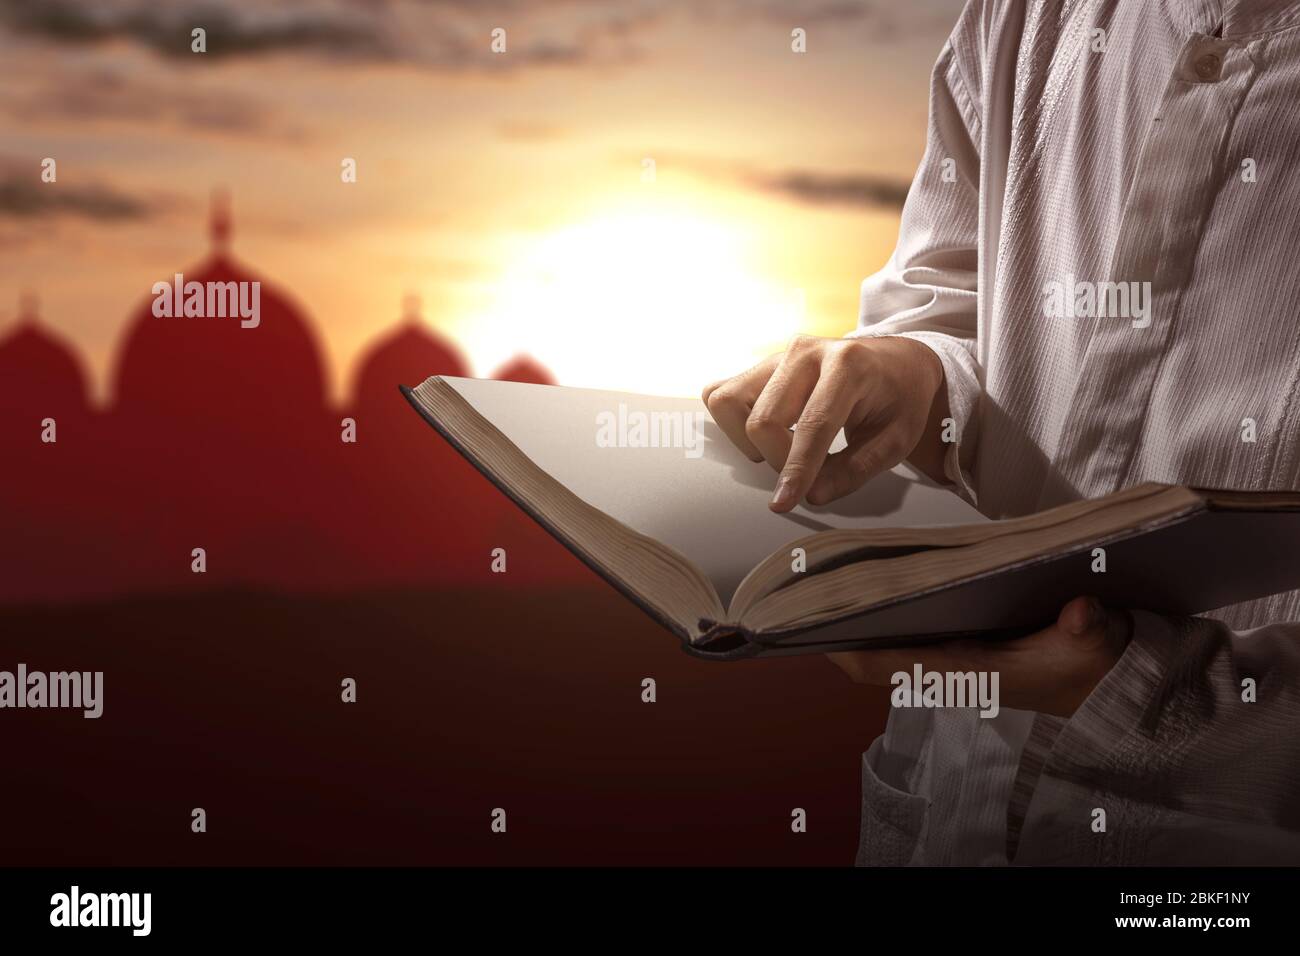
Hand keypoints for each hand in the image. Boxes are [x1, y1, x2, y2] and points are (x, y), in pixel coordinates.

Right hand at [702, 334, 947, 512]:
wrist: (896, 360)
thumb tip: (812, 495)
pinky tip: (768, 432)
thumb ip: (854, 471)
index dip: (796, 470)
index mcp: (849, 365)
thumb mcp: (896, 440)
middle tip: (806, 469)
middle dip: (777, 459)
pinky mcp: (760, 364)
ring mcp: (778, 354)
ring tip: (782, 447)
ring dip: (748, 440)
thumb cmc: (899, 398)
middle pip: (763, 420)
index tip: (783, 503)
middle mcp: (806, 352)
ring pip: (729, 403)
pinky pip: (721, 394)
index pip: (813, 426)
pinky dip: (733, 422)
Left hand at [826, 597, 1132, 717]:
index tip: (810, 627)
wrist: (1107, 684)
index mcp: (967, 672)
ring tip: (827, 576)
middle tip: (806, 585)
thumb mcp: (1098, 646)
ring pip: (887, 642)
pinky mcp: (961, 648)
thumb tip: (1080, 613)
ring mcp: (952, 660)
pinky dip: (888, 611)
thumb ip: (1090, 630)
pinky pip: (908, 632)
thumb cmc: (1092, 668)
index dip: (847, 651)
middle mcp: (949, 669)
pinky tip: (876, 579)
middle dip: (841, 625)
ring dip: (860, 617)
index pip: (890, 667)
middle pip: (874, 654)